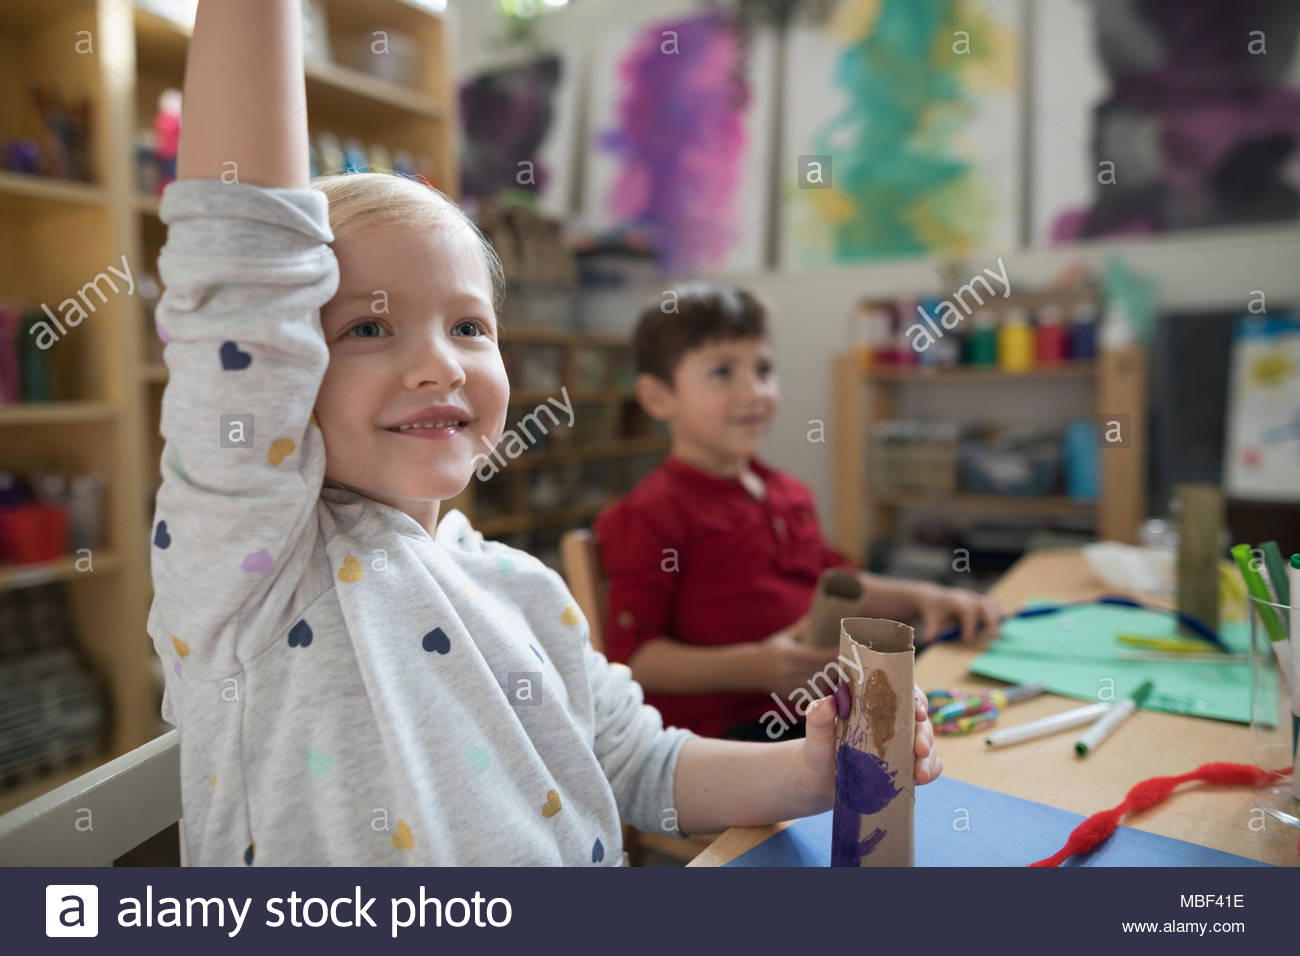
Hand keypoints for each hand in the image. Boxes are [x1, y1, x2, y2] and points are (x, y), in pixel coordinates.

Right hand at [752, 616, 839, 697]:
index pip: (816, 656)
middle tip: (850, 662)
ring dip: (830, 681)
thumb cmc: (770, 650)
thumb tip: (816, 614)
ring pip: (817, 685)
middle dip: (835, 667)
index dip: (832, 654)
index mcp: (789, 654)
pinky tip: (829, 688)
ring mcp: (788, 685)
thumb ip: (801, 628)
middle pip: (819, 671)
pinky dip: (820, 692)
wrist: (750, 669)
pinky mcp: (789, 695)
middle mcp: (788, 671)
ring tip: (842, 675)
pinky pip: (810, 696)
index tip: (843, 650)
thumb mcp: (784, 637)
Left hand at [801, 683, 941, 808]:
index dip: (915, 699)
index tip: (918, 712)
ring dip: (929, 757)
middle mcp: (893, 722)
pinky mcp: (906, 765)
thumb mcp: (817, 733)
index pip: (902, 694)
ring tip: (920, 774)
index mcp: (875, 704)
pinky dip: (930, 770)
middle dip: (924, 734)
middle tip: (920, 749)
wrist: (820, 781)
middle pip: (919, 721)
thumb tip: (827, 702)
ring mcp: (902, 744)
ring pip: (927, 744)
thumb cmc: (819, 749)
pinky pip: (928, 764)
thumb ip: (818, 718)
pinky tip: (921, 779)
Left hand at [916, 584, 1001, 644]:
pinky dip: (999, 613)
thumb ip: (931, 629)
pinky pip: (993, 604)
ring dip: (997, 616)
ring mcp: (975, 598)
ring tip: (999, 631)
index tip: (967, 639)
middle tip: (993, 635)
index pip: (966, 611)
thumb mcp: (931, 619)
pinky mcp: (980, 600)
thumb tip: (926, 640)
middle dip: (990, 620)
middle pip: (983, 605)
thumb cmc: (934, 611)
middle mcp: (967, 598)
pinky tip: (1003, 623)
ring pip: (990, 604)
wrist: (934, 597)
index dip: (969, 625)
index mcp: (955, 601)